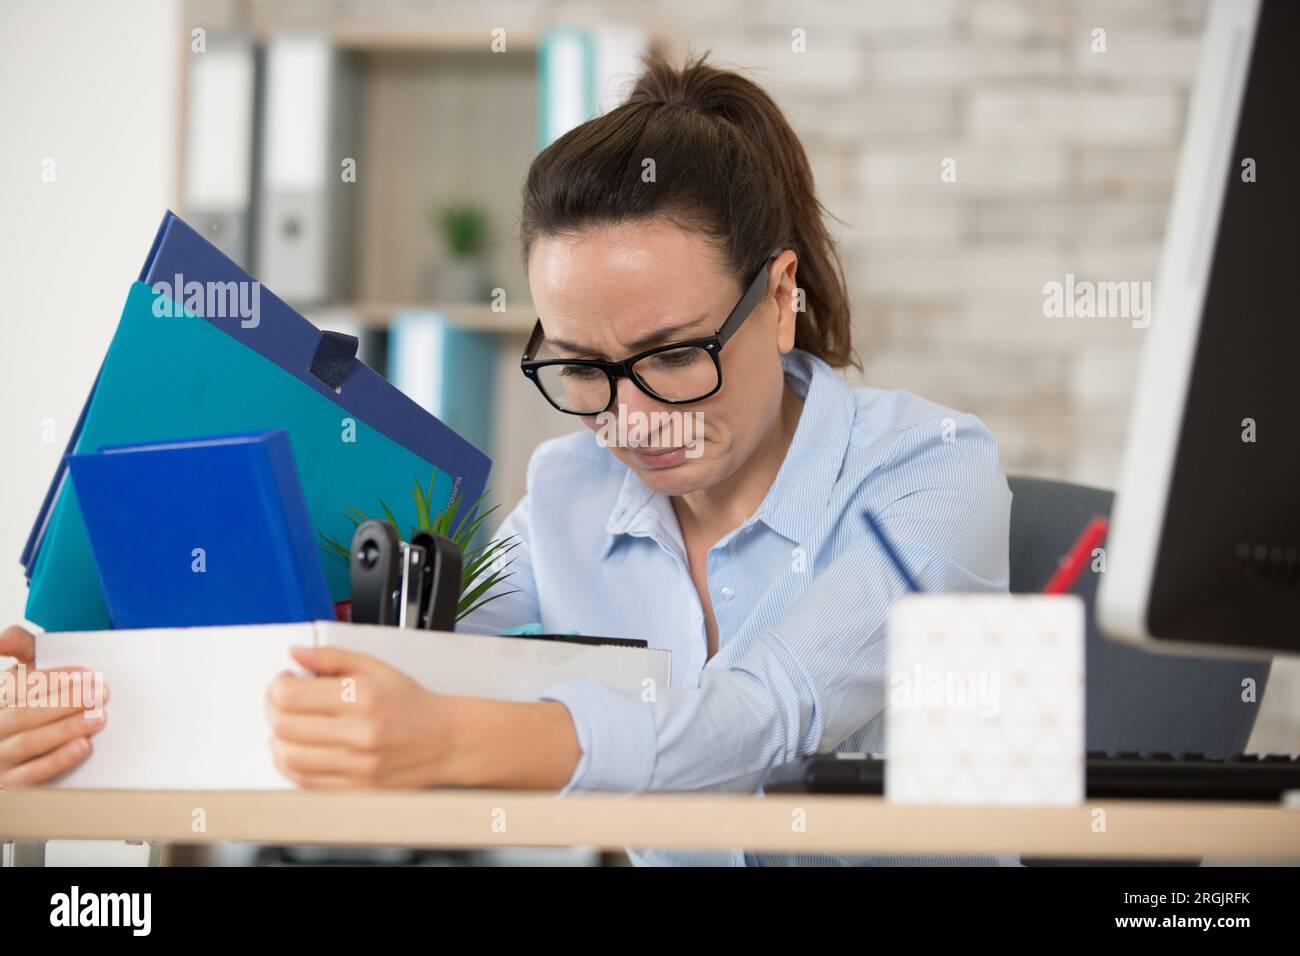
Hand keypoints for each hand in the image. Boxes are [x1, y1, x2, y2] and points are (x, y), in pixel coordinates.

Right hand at [0, 625, 108, 787]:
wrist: (27, 751)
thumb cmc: (33, 701)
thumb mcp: (25, 674)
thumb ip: (20, 647)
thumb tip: (2, 638)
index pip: (16, 687)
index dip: (52, 679)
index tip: (87, 674)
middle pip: (23, 714)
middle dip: (66, 703)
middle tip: (101, 695)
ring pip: (28, 742)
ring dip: (66, 729)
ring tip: (99, 718)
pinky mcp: (8, 783)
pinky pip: (30, 775)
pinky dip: (57, 760)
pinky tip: (83, 747)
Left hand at [266, 646, 581, 790]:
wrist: (445, 741)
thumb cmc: (412, 704)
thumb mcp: (376, 667)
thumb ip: (332, 657)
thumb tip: (296, 652)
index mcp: (362, 697)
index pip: (291, 695)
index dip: (277, 686)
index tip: (284, 681)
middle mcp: (359, 734)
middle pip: (284, 726)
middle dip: (272, 709)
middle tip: (280, 701)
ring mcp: (356, 766)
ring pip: (288, 758)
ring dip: (277, 740)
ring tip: (287, 727)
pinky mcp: (355, 789)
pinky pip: (304, 782)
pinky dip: (291, 765)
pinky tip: (298, 750)